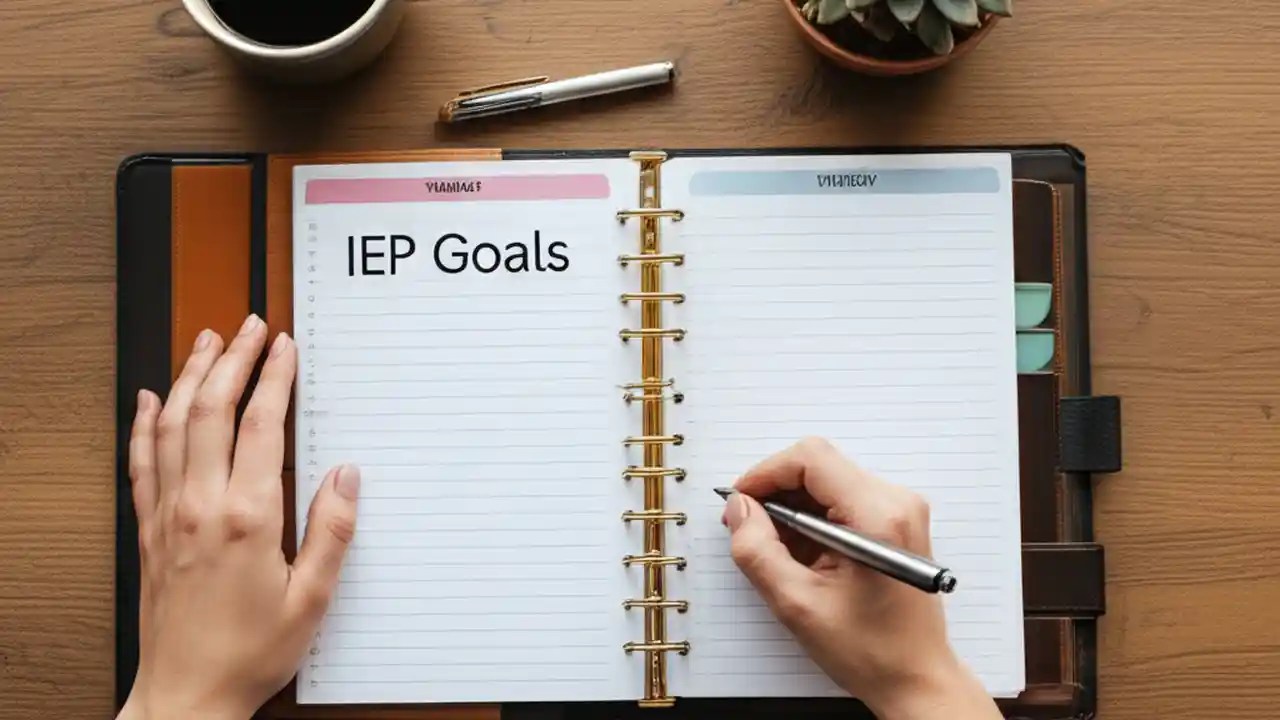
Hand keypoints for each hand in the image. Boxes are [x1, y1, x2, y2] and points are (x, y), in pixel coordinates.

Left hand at [118, 315, 359, 719]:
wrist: (186, 694)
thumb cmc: (251, 652)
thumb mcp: (312, 599)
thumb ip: (331, 532)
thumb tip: (346, 476)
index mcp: (247, 518)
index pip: (262, 425)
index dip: (274, 378)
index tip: (284, 347)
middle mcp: (201, 506)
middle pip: (212, 411)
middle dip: (233, 360)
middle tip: (250, 327)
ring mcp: (168, 515)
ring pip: (172, 426)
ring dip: (190, 377)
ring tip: (207, 342)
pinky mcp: (149, 530)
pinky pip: (140, 463)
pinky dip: (143, 424)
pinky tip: (150, 399)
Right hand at [723, 437, 999, 719]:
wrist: (916, 677)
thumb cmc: (871, 650)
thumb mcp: (797, 604)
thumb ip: (758, 550)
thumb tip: (739, 509)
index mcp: (878, 517)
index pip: (812, 459)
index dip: (766, 473)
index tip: (741, 500)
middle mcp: (896, 502)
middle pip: (819, 466)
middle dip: (776, 492)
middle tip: (751, 529)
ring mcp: (900, 509)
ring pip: (827, 481)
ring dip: (794, 507)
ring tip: (781, 552)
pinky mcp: (895, 520)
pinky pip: (842, 498)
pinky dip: (813, 517)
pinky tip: (804, 554)